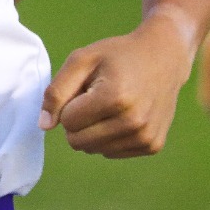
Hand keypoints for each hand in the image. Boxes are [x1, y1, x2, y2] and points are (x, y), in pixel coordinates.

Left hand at [40, 13, 193, 157]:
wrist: (164, 57)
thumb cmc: (118, 56)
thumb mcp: (82, 60)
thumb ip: (56, 91)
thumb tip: (45, 126)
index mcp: (115, 98)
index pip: (67, 122)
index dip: (70, 103)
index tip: (88, 87)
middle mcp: (134, 122)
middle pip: (77, 142)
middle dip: (79, 121)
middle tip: (97, 97)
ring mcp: (146, 137)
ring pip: (93, 149)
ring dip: (94, 130)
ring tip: (112, 105)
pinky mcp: (152, 145)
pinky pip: (111, 152)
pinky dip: (110, 137)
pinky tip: (125, 115)